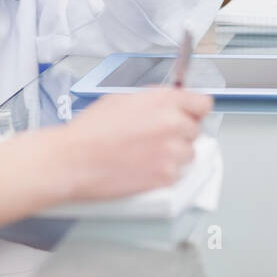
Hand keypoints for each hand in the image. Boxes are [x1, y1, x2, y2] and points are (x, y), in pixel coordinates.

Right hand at [61, 88, 211, 200]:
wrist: (74, 159)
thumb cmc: (90, 131)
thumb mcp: (121, 99)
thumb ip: (153, 99)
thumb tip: (169, 102)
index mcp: (162, 101)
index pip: (202, 103)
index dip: (194, 110)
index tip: (189, 115)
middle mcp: (172, 124)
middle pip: (195, 129)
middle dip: (180, 133)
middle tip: (156, 137)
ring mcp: (172, 152)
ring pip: (189, 153)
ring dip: (174, 154)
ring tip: (146, 154)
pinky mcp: (166, 177)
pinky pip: (177, 174)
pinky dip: (164, 173)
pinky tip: (142, 167)